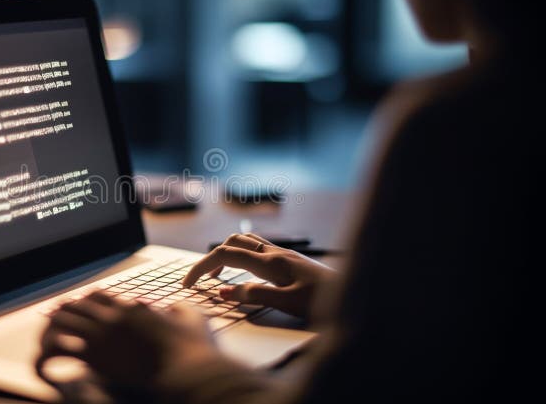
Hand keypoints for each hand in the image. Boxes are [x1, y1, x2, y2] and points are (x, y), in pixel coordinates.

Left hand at [36, 291, 219, 391]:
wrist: (188, 371)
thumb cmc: (195, 348)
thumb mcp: (193, 318)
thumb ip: (181, 308)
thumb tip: (174, 307)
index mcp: (131, 308)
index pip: (98, 296)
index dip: (85, 304)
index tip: (79, 313)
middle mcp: (112, 316)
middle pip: (74, 306)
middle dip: (63, 317)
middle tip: (55, 330)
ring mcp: (102, 335)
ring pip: (60, 322)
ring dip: (50, 334)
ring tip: (46, 348)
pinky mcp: (95, 357)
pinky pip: (58, 350)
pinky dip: (46, 358)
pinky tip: (44, 370)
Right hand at [182, 233, 335, 317]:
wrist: (358, 295)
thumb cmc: (326, 301)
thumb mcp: (288, 303)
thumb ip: (254, 296)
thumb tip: (223, 292)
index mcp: (271, 262)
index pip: (225, 255)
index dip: (201, 267)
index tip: (187, 284)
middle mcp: (276, 253)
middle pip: (232, 243)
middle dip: (210, 258)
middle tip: (199, 281)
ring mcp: (284, 255)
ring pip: (245, 242)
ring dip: (226, 253)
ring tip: (218, 276)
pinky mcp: (291, 262)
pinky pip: (257, 250)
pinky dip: (241, 257)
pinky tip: (245, 275)